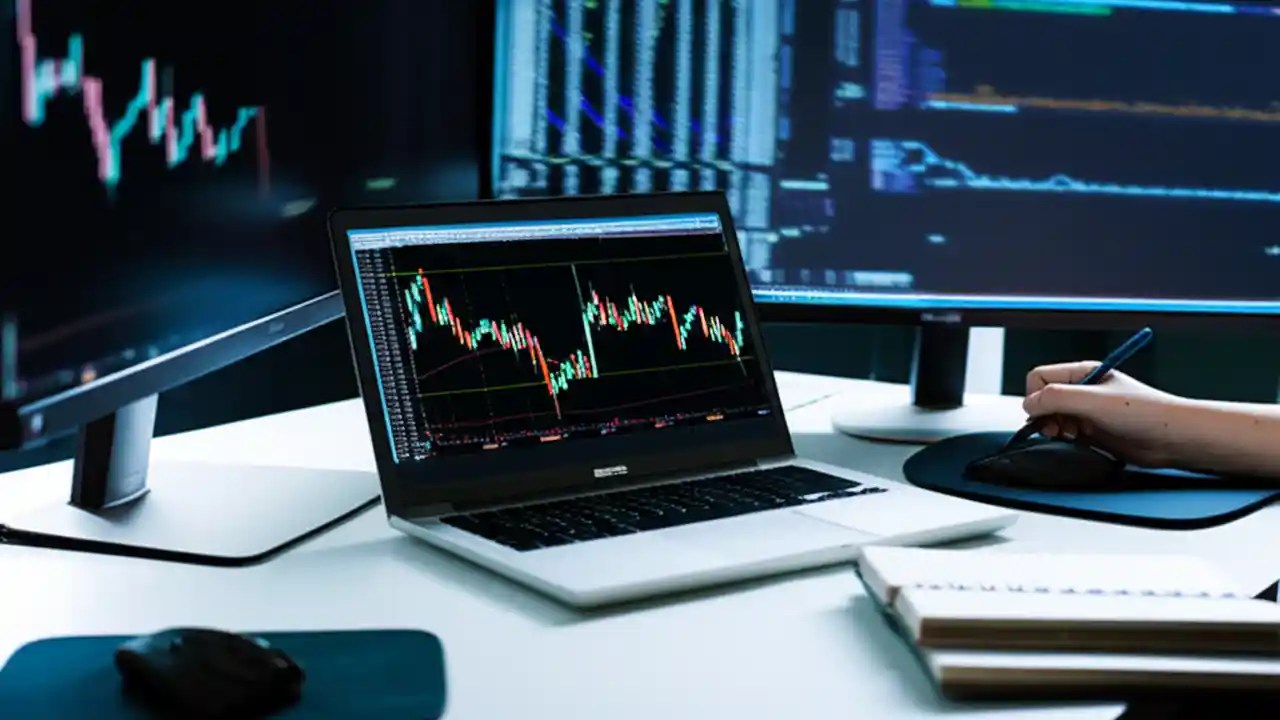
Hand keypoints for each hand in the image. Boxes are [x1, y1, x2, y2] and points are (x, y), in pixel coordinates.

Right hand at [1022, 361, 1187, 466]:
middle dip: (1044, 415)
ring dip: (1054, 428)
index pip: (1039, 377)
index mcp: (1082, 372)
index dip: (1036, 396)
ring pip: (1052, 417)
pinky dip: (1066, 439)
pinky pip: (1065, 433)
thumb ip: (1056, 398)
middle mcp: (1083, 389)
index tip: (1044, 414)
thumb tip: (1029, 405)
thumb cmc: (1144, 412)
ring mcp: (1087, 411)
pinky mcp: (1093, 431)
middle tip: (1057, 429)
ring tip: (1070, 435)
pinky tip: (1080, 442)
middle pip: (1042, 399)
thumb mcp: (1094, 400)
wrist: (1173, 438)